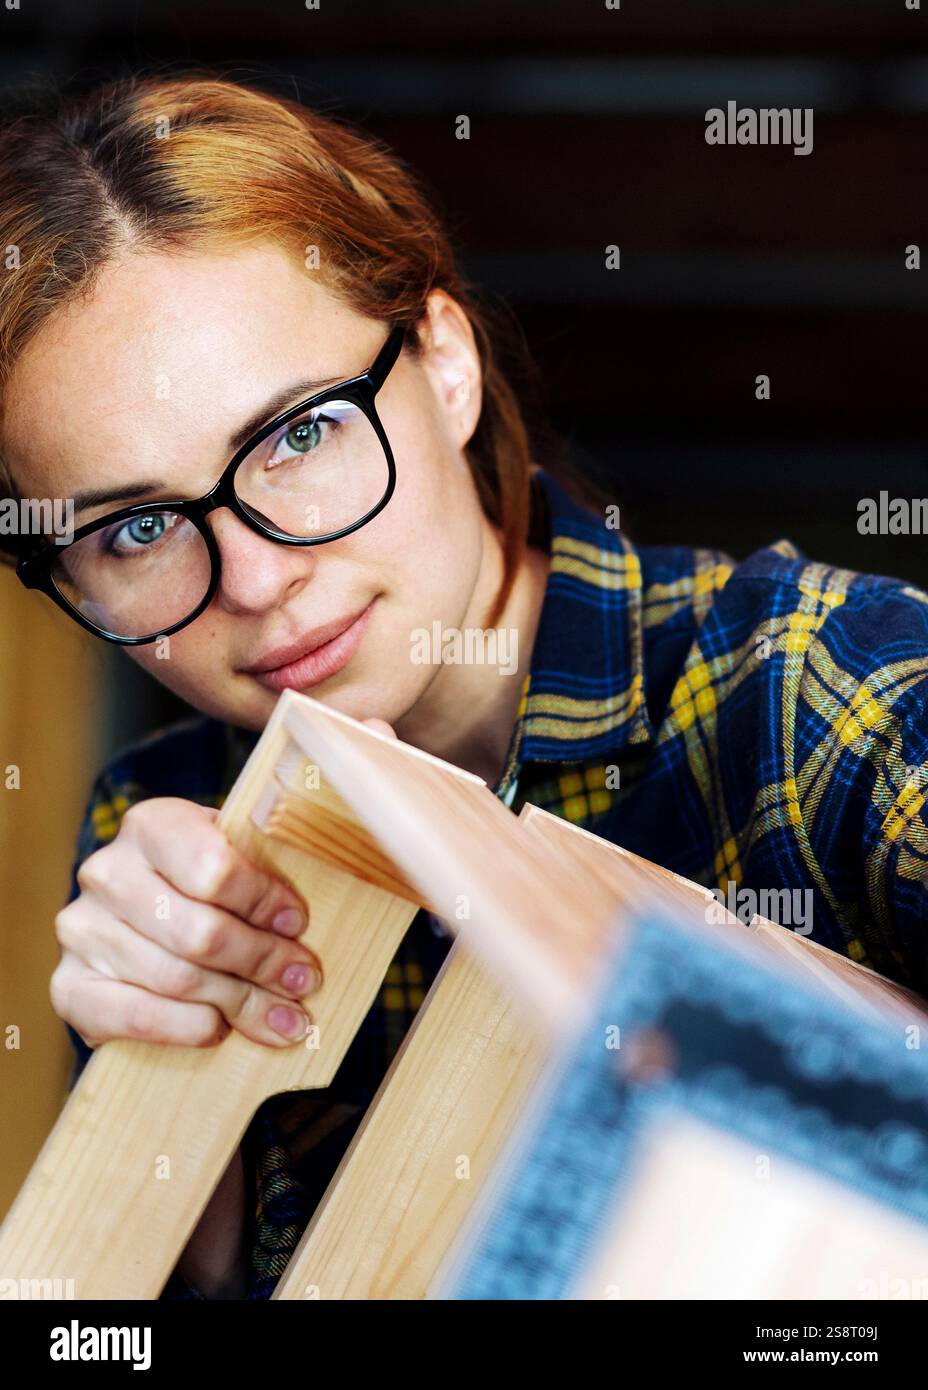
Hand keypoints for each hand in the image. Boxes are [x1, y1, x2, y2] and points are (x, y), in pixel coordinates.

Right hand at [52, 796, 320, 1049]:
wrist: (140, 919)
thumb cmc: (203, 886)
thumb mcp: (233, 859)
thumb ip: (262, 878)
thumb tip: (300, 930)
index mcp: (151, 826)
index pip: (213, 866)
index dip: (262, 901)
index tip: (297, 924)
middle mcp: (107, 872)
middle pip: (199, 932)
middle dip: (262, 962)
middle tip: (302, 981)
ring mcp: (82, 930)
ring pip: (178, 978)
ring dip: (240, 1003)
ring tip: (283, 1017)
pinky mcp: (69, 986)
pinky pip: (138, 1016)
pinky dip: (190, 1028)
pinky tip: (222, 1029)